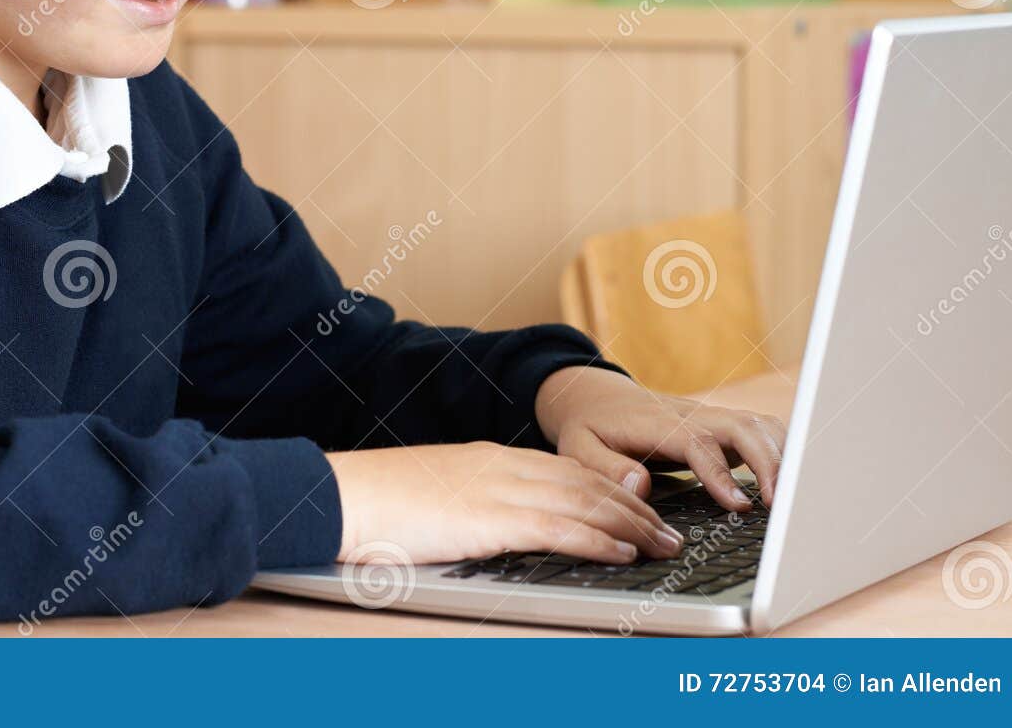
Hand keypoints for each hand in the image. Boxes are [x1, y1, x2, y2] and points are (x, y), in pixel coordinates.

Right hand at [325, 442, 686, 564]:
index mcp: (489, 459)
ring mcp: (497, 488)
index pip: (567, 470)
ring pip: (584, 501)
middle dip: (635, 507)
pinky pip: (559, 527)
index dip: (611, 489)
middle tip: (669, 530)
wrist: (342, 495)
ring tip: (662, 545)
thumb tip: (493, 527)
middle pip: (587, 482)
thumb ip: (472, 505)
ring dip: (632, 525)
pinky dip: (599, 539)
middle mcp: (502, 466)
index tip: (640, 507)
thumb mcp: (435, 497)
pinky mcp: (489, 517)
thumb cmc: (376, 503)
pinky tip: (623, 552)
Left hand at [533, 365, 787, 509]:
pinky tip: (787, 484)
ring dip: (781, 456)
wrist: (595, 397)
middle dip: (769, 462)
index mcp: (656, 423)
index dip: (719, 472)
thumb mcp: (578, 447)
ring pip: (758, 425)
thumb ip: (605, 467)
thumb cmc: (589, 427)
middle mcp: (689, 415)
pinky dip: (781, 451)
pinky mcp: (720, 427)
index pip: (697, 441)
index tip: (737, 504)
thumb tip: (638, 486)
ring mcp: (709, 418)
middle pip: (742, 426)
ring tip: (791, 500)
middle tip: (780, 505)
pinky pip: (760, 432)